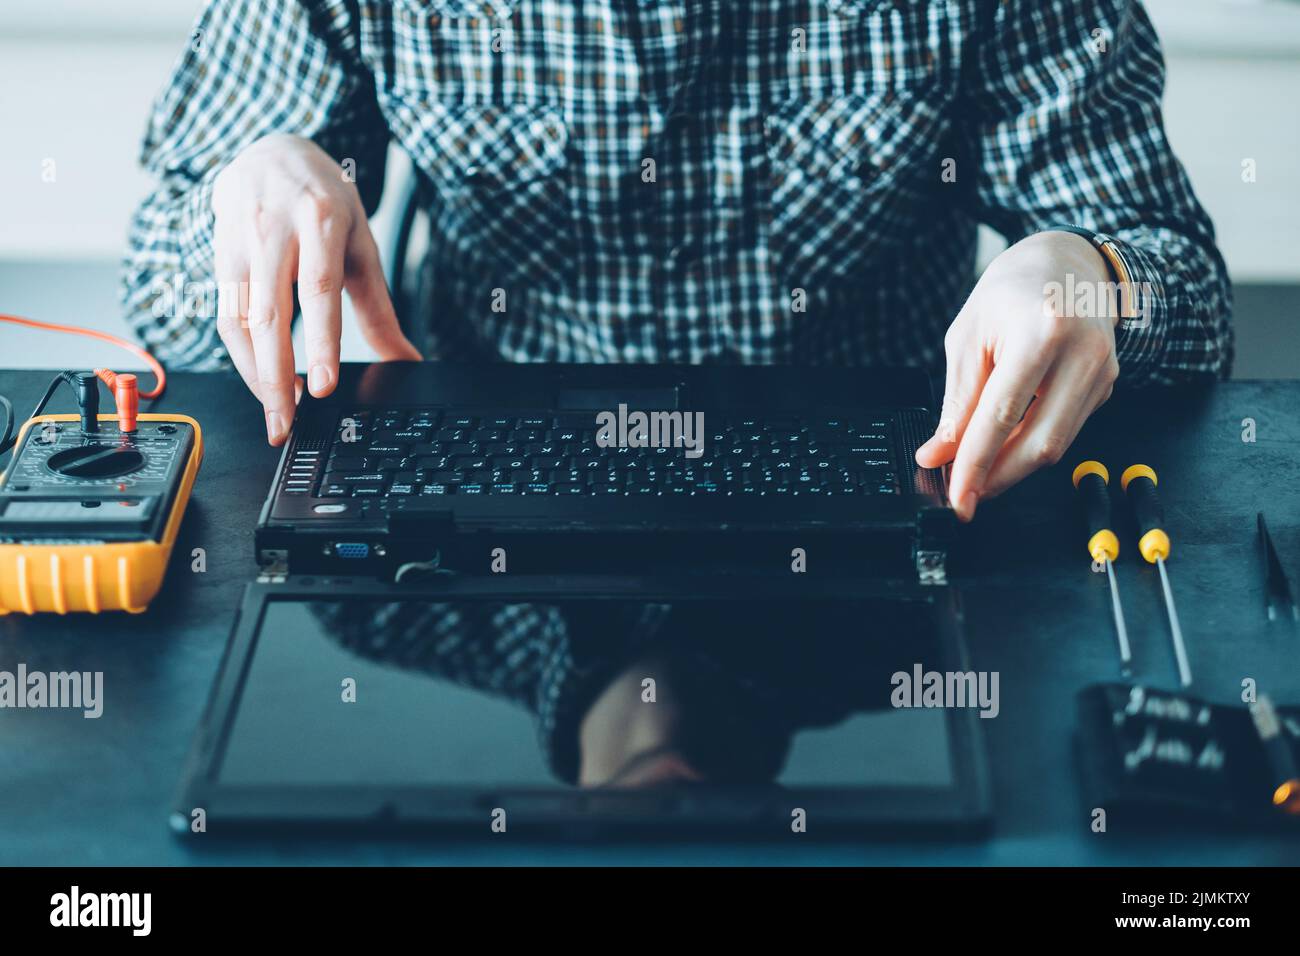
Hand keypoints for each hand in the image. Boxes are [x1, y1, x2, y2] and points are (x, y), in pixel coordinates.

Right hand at [211, 133, 420, 444]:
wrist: (270, 152)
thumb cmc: (323, 202)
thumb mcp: (360, 244)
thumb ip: (378, 307)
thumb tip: (405, 360)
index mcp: (319, 220)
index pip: (319, 289)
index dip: (321, 342)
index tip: (324, 386)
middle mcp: (272, 228)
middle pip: (269, 314)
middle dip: (275, 376)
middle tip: (287, 423)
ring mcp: (238, 241)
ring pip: (239, 320)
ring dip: (256, 375)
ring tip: (278, 414)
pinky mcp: (217, 256)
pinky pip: (225, 316)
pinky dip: (243, 357)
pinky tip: (264, 383)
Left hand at [915, 231, 1120, 520]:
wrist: (1067, 263)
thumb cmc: (1011, 292)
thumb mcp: (969, 337)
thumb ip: (956, 402)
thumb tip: (939, 455)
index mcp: (1044, 332)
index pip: (1003, 415)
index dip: (976, 464)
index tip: (955, 497)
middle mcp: (1084, 354)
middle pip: (1042, 443)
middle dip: (998, 479)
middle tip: (964, 496)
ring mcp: (1103, 372)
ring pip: (1057, 445)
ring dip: (1013, 468)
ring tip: (977, 474)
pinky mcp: (1107, 386)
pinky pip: (1065, 430)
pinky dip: (1030, 446)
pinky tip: (1004, 447)